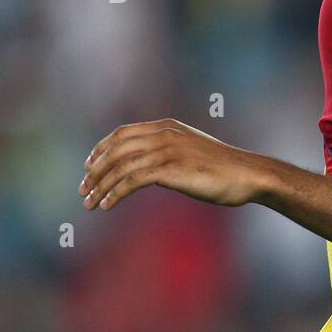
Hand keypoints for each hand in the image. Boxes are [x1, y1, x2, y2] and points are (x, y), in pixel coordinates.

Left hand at [79, 118, 266, 210]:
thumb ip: (170, 152)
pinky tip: (108, 205)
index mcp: (167, 126)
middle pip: (116, 149)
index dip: (101, 149)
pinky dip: (115, 193)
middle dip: (95, 171)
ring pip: (120, 166)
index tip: (88, 167)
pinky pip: (132, 181)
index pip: (122, 133)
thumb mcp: (193, 151)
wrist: (248, 174)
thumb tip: (150, 167)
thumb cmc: (225, 168)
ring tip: (90, 203)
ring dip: (101, 186)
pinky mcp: (170, 169)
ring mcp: (167, 150)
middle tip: (83, 190)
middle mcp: (163, 134)